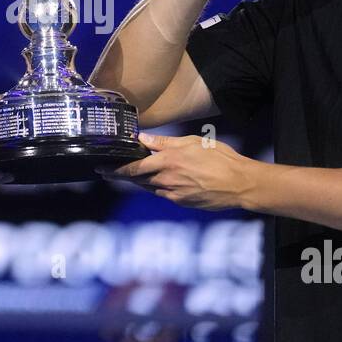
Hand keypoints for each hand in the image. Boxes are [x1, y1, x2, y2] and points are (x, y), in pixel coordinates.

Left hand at [99, 132, 255, 210]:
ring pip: (149, 187)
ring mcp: (174, 193)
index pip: (134, 167)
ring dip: (139, 181)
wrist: (239, 184)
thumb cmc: (220, 159)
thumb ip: (166, 142)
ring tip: (132, 175)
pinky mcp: (182, 202)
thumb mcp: (193, 142)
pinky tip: (158, 182)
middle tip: (109, 172)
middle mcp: (167, 179)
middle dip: (122, 176)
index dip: (116, 170)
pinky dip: (157, 187)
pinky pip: (163, 194)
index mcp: (168, 161)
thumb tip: (144, 139)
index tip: (102, 169)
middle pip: (137, 179)